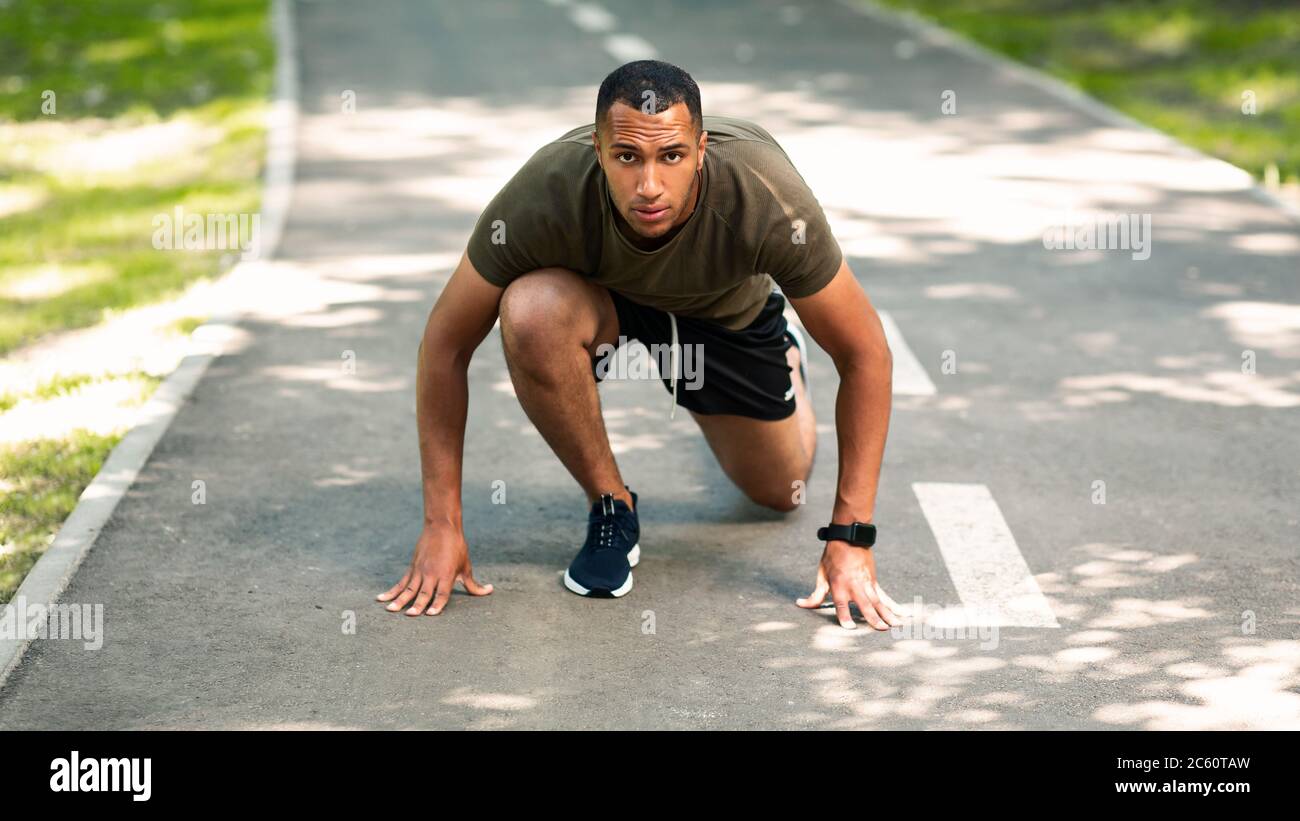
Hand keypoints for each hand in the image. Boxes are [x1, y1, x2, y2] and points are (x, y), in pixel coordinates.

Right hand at [377, 522, 492, 615]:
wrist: (442, 527)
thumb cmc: (457, 548)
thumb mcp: (466, 566)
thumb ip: (473, 584)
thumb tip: (489, 591)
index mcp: (446, 575)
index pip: (442, 594)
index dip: (437, 605)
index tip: (430, 614)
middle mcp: (432, 574)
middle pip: (423, 593)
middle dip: (417, 605)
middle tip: (410, 615)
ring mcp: (420, 571)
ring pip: (409, 589)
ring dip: (400, 600)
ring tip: (391, 610)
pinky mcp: (412, 568)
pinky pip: (401, 582)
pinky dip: (391, 591)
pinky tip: (381, 598)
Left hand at [795, 540, 903, 629]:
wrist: (849, 537)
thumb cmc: (832, 557)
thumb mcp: (821, 575)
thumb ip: (816, 594)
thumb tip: (801, 604)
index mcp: (839, 584)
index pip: (840, 603)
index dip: (844, 616)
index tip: (850, 628)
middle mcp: (854, 585)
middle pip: (865, 604)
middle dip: (873, 617)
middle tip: (881, 629)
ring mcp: (866, 583)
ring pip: (878, 601)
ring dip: (887, 614)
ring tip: (895, 626)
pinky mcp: (874, 582)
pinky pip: (885, 596)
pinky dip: (894, 605)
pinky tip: (903, 613)